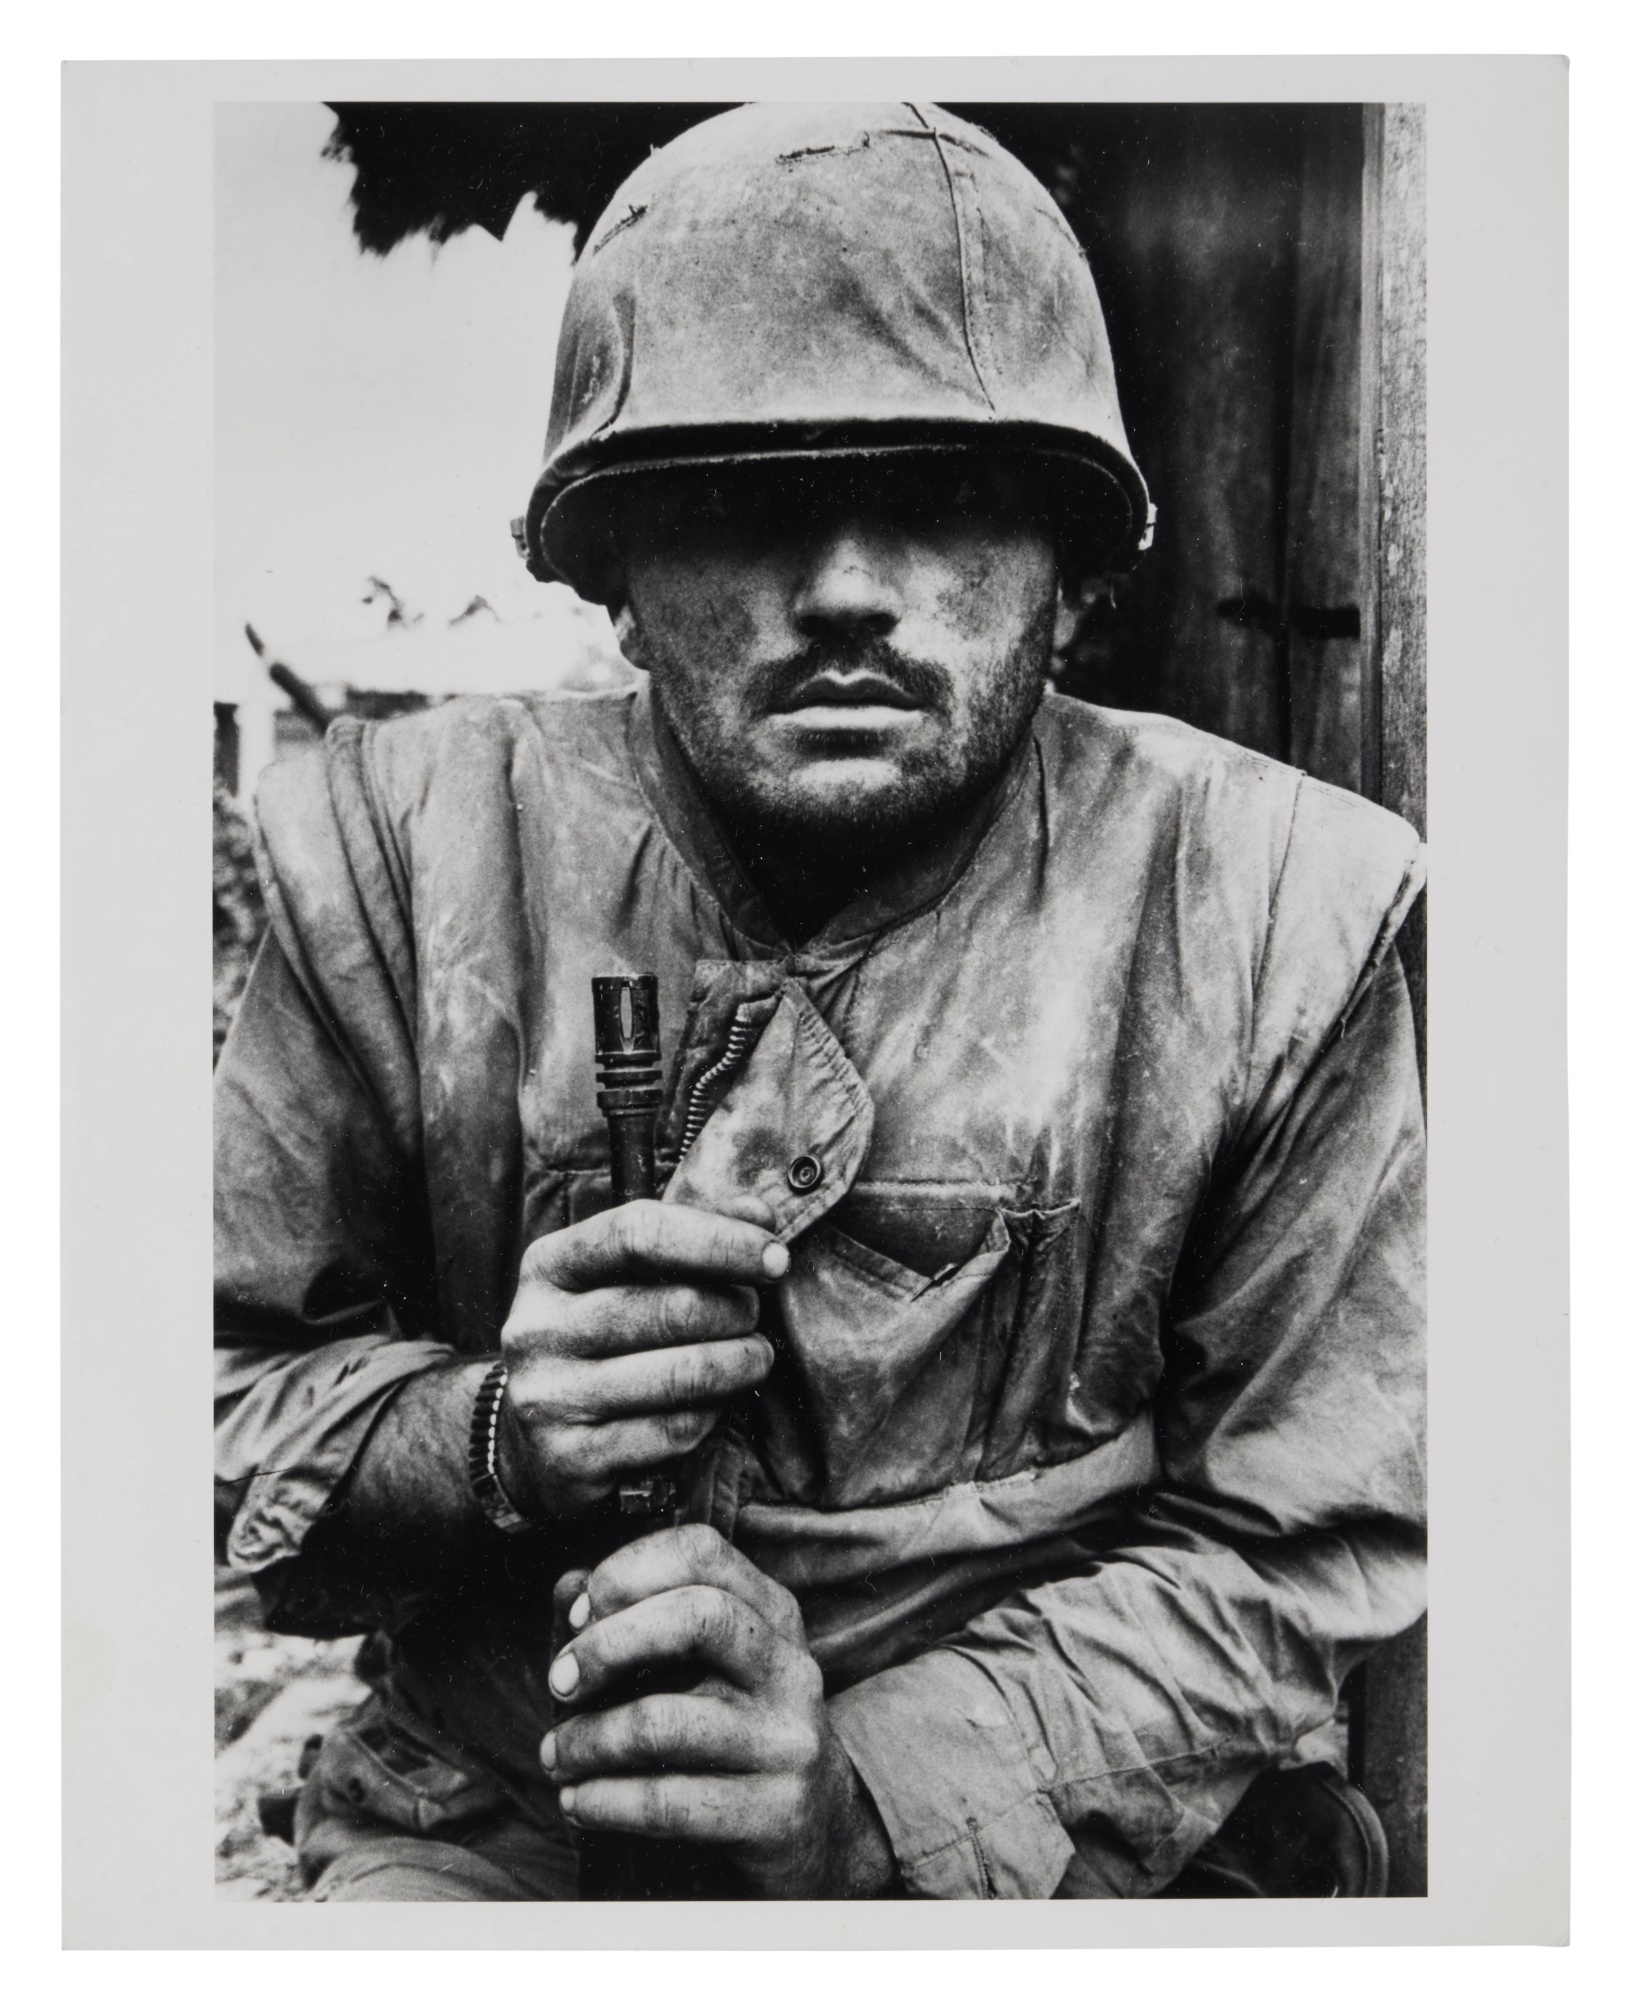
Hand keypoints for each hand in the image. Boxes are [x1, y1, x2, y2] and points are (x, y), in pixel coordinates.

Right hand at [496, 1202, 785, 1519]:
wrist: (536, 1447)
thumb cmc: (602, 1342)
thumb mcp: (626, 1277)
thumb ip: (693, 1234)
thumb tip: (761, 1216)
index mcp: (548, 1266)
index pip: (639, 1233)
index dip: (719, 1240)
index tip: (775, 1257)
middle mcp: (536, 1328)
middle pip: (673, 1306)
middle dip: (738, 1310)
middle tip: (754, 1318)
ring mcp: (548, 1397)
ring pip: (682, 1373)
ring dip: (741, 1363)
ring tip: (755, 1358)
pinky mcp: (571, 1458)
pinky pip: (674, 1431)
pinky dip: (711, 1416)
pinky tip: (714, 1406)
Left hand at [542, 1525, 896, 1897]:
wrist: (816, 1829)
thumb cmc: (733, 1732)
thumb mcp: (701, 1667)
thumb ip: (633, 1619)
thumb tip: (567, 1591)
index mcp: (771, 1614)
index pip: (701, 1552)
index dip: (627, 1571)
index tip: (577, 1616)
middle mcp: (788, 1668)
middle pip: (696, 1618)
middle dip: (608, 1646)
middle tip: (559, 1684)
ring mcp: (787, 1741)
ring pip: (666, 1722)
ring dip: (587, 1741)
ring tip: (556, 1757)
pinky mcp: (775, 1813)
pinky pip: (668, 1802)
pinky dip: (604, 1801)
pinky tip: (578, 1802)